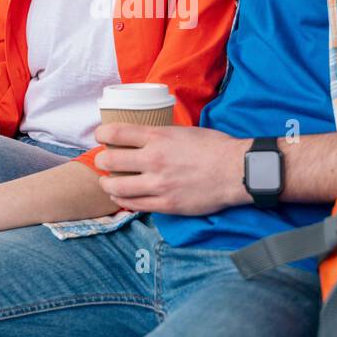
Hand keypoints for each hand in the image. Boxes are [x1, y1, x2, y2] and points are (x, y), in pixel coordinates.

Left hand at [93, 124, 247, 215]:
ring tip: (107, 183)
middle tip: (103, 161)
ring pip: (117, 187)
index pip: (116, 133)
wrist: (236, 171)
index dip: (101, 134)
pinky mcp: (166, 204)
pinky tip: (123, 198)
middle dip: (101, 161)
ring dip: (107, 184)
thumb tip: (146, 138)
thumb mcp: (184, 131)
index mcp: (158, 137)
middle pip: (110, 160)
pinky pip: (135, 205)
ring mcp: (158, 184)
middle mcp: (153, 160)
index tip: (100, 136)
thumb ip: (162, 135)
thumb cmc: (215, 147)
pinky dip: (124, 201)